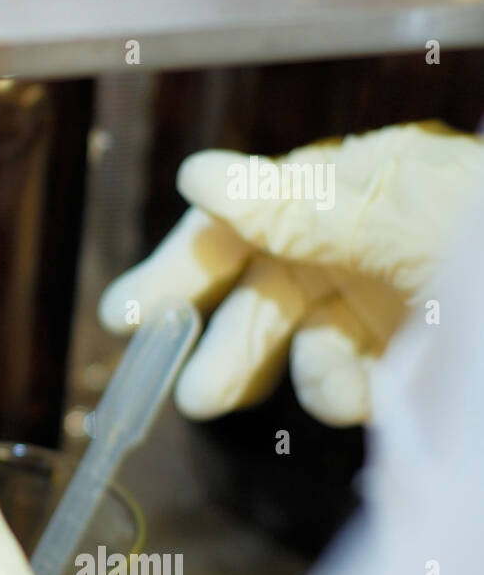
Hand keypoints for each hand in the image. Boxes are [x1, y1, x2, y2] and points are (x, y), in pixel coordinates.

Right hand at [98, 122, 483, 425]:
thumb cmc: (478, 237)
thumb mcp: (391, 216)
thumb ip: (292, 202)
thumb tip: (197, 174)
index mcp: (342, 191)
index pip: (236, 224)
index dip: (178, 268)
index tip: (126, 315)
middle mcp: (350, 242)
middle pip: (257, 291)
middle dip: (220, 342)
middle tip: (179, 394)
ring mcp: (378, 300)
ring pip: (296, 341)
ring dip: (277, 374)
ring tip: (297, 399)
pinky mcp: (403, 353)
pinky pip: (346, 375)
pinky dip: (341, 392)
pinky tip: (360, 399)